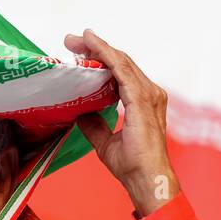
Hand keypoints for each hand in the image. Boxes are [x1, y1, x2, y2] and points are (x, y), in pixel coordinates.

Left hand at [64, 29, 179, 216]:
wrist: (147, 180)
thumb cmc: (133, 166)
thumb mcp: (106, 143)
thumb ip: (95, 126)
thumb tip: (80, 113)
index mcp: (143, 102)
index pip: (121, 73)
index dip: (101, 59)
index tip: (79, 51)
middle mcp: (150, 94)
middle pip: (120, 62)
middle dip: (95, 48)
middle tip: (71, 40)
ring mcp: (148, 95)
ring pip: (120, 61)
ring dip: (97, 48)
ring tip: (76, 39)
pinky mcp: (141, 99)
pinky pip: (121, 69)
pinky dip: (105, 54)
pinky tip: (91, 46)